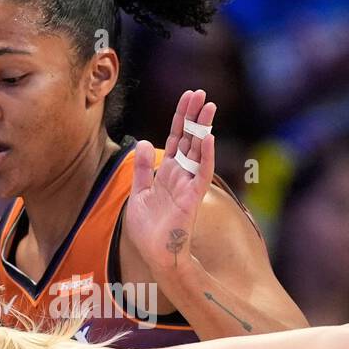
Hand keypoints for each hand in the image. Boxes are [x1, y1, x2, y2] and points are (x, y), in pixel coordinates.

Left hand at [124, 89, 215, 275]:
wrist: (154, 255)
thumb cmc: (148, 229)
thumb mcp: (138, 193)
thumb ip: (142, 168)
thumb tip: (143, 142)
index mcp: (167, 172)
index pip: (176, 138)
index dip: (181, 118)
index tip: (188, 97)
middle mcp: (180, 175)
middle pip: (189, 139)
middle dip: (194, 116)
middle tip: (201, 93)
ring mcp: (188, 185)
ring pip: (198, 151)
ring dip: (203, 128)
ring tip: (210, 106)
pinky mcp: (192, 198)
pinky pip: (202, 173)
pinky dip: (206, 156)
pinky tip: (209, 137)